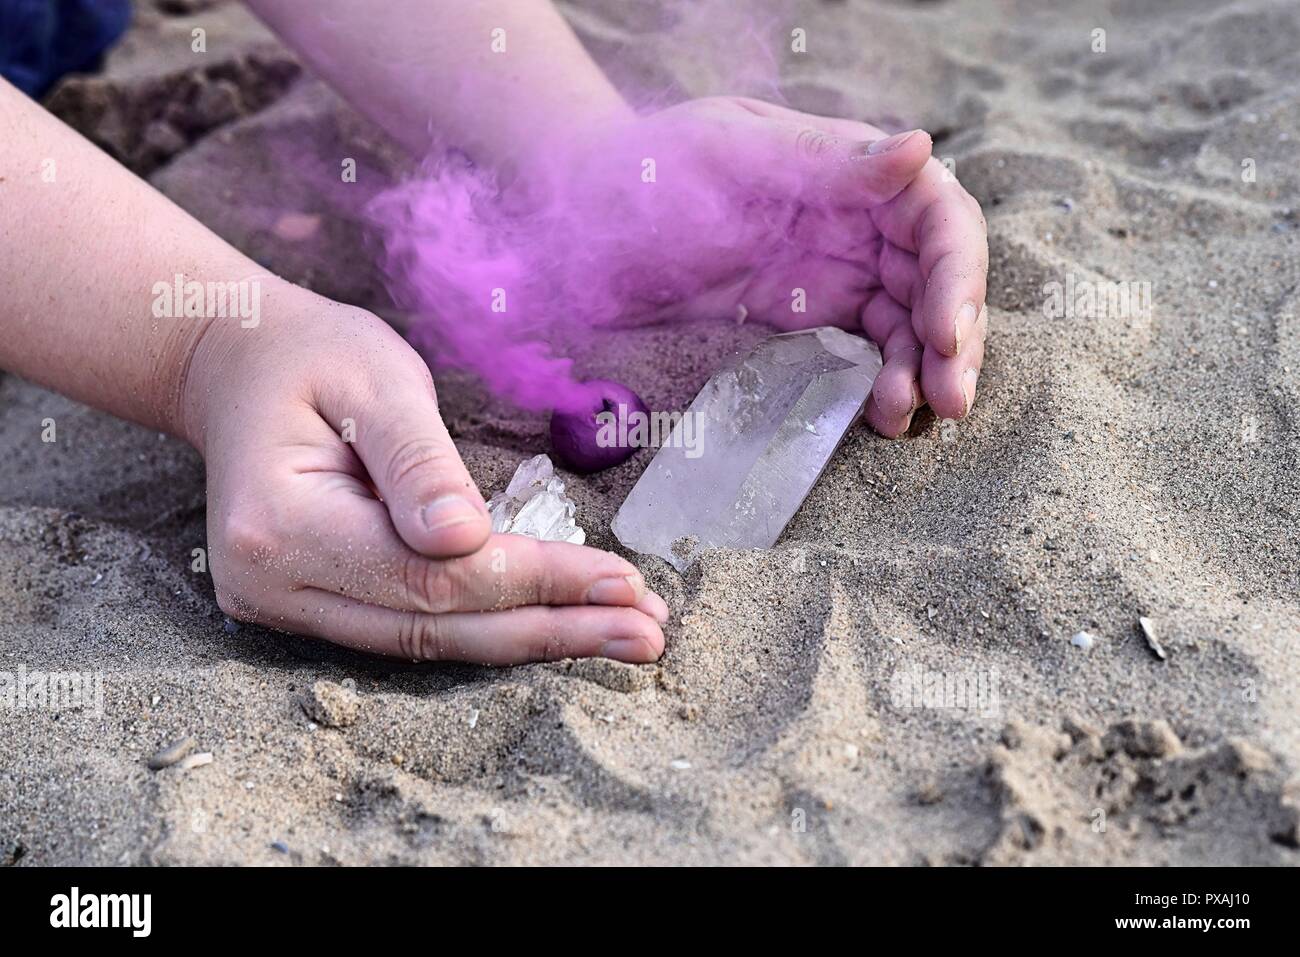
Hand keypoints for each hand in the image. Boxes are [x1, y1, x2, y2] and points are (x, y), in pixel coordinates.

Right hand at [180, 286, 667, 663]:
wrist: (238, 368)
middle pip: (436, 626)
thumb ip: (418, 461)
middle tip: (648, 632)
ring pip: (430, 642)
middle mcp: (271, 587)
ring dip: (533, 637)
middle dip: (552, 627)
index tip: (622, 580)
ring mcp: (284, 607)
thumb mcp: (372, 380)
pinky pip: (415, 628)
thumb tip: (466, 539)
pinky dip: (492, 625)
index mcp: (279, 527)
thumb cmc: (312, 359)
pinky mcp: (311, 608)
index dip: (535, 581)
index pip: (431, 577)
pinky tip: (559, 620)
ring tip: (624, 632)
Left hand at [518, 96, 989, 436]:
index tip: (943, 330)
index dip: (955, 273)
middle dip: (953, 338)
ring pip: (909, 321)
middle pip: (937, 276)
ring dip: (922, 370)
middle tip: (949, 401)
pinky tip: (881, 414)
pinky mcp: (809, 317)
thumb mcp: (726, 158)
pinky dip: (882, 381)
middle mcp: (856, 217)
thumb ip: (820, 162)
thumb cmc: (644, 174)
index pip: (936, 215)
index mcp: (848, 167)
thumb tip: (922, 147)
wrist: (579, 228)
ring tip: (907, 419)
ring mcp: (836, 269)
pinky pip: (866, 349)